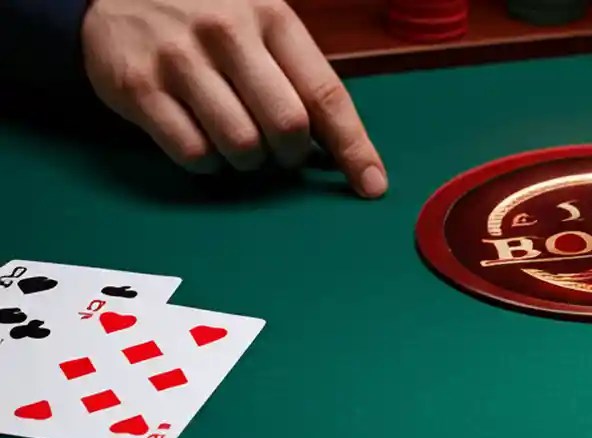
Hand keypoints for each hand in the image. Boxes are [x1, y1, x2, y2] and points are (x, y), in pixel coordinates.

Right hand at [82, 0, 386, 197]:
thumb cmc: (207, 15)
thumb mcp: (259, 21)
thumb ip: (298, 74)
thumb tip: (341, 147)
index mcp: (271, 17)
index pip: (326, 93)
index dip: (354, 147)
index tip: (371, 184)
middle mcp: (227, 33)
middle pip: (286, 125)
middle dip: (292, 155)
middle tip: (281, 152)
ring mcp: (180, 60)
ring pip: (240, 145)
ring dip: (248, 161)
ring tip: (237, 139)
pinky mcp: (139, 88)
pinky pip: (193, 153)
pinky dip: (208, 162)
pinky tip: (204, 139)